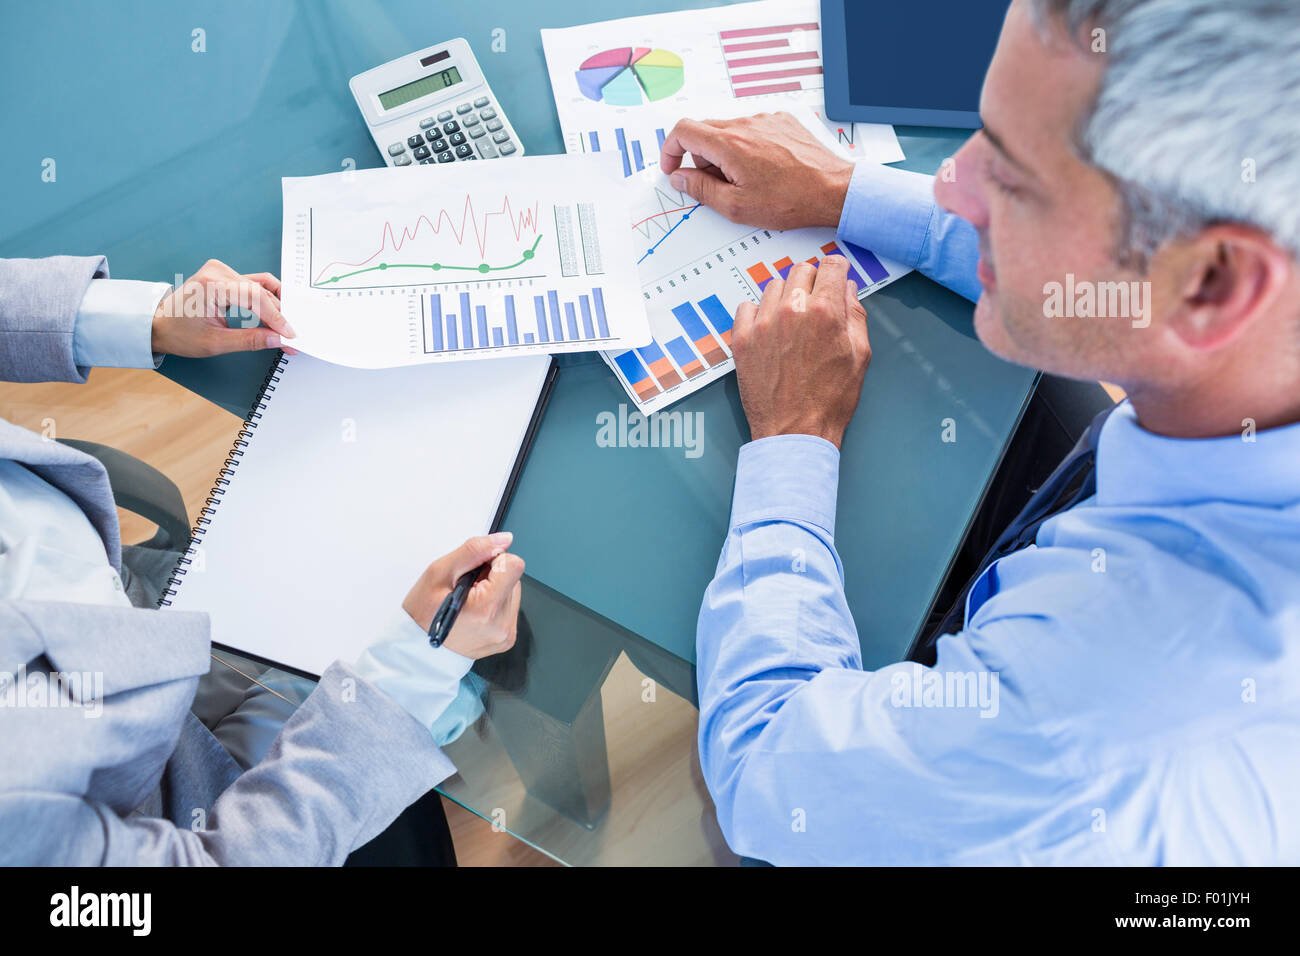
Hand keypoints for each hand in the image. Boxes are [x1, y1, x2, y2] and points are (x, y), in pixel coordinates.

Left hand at [151, 259, 297, 356]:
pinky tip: (275, 312)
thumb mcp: (215, 343)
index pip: (255, 297)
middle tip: (290, 336)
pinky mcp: (225, 275)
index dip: (277, 317)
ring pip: (261, 286)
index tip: (290, 334)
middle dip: (279, 315)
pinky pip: (253, 284)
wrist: (159, 325)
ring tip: (285, 324)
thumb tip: (277, 339)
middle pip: (261, 291)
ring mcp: (221, 271)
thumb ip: (250, 340)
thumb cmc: (179, 333)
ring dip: (276, 305)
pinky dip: (266, 299)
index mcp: (211, 285)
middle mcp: (217, 272)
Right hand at [402, 532, 523, 659]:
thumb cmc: (422, 613)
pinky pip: (509, 609)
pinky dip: (494, 605)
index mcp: (487, 608)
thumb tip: (504, 540)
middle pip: (513, 578)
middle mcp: (502, 624)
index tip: (474, 571)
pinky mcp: (506, 639)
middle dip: (491, 577)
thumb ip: (474, 551)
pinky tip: (474, 612)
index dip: (493, 561)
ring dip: (493, 590)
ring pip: (512, 592)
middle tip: (465, 589)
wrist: (417, 650)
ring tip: (468, 602)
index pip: (514, 565)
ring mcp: (506, 634)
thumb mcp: (439, 572)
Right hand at [659, 111, 853, 229]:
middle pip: (704, 130)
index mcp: (730, 144)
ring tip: (747, 180)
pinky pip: (753, 129)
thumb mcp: (736, 206)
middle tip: (716, 184)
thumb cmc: (790, 201)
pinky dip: (748, 146)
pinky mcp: (782, 121)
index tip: (673, 168)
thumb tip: (679, 178)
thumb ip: (701, 189)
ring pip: (729, 131)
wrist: (833, 190)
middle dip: (700, 158)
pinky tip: (765, 169)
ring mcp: (766, 120)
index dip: (670, 149)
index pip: (683, 130)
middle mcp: (746, 124)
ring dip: (726, 153)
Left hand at [732, 255, 870, 448]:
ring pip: (774, 286)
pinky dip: (758, 313)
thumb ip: (855, 315)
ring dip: (785, 296)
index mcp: (825, 312)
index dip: (837, 270)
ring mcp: (763, 324)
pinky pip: (746, 307)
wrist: (794, 432)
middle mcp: (792, 311)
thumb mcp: (860, 356)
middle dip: (812, 281)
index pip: (831, 266)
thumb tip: (848, 289)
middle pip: (801, 270)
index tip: (835, 277)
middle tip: (816, 304)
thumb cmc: (830, 401)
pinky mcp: (742, 339)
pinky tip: (769, 331)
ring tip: (792, 322)